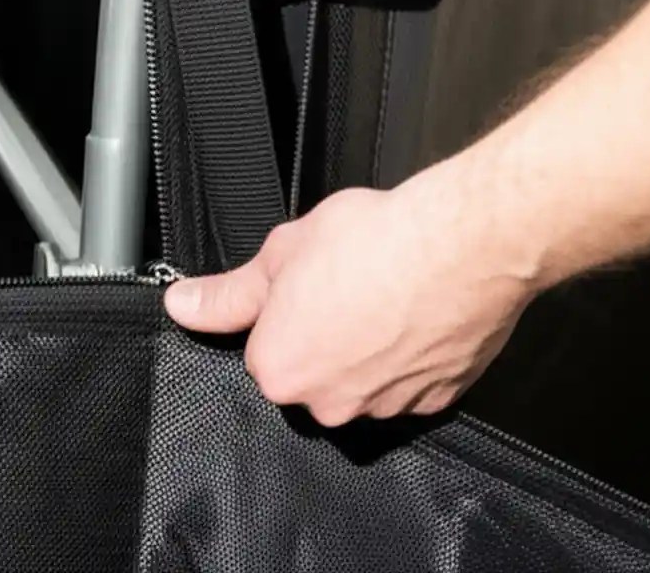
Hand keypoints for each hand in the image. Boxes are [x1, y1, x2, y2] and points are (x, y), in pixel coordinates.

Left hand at [163, 175, 539, 426]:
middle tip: (346, 289)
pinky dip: (410, 357)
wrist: (465, 243)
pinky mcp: (436, 401)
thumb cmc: (376, 243)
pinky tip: (416, 316)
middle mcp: (328, 403)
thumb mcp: (280, 254)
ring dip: (367, 351)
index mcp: (279, 369)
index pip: (264, 351)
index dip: (283, 314)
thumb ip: (226, 294)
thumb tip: (183, 304)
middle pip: (311, 374)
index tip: (304, 289)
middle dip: (323, 337)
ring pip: (361, 382)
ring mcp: (385, 407)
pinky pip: (409, 384)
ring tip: (385, 298)